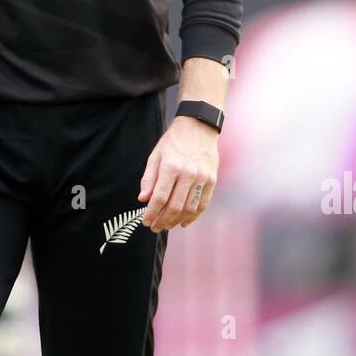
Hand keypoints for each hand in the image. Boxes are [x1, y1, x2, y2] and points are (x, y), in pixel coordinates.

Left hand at [138, 115, 218, 231]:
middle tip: (154, 227)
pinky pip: (203, 204)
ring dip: (176, 221)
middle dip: (162, 221)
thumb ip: (149, 178)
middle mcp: (188, 173)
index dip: (151, 213)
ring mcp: (202, 177)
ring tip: (167, 225)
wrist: (199, 127)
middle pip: (174, 206)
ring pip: (189, 208)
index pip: (160, 198)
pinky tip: (184, 222)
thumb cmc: (173, 141)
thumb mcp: (156, 155)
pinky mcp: (212, 180)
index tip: (145, 221)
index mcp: (171, 166)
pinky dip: (193, 216)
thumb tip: (143, 199)